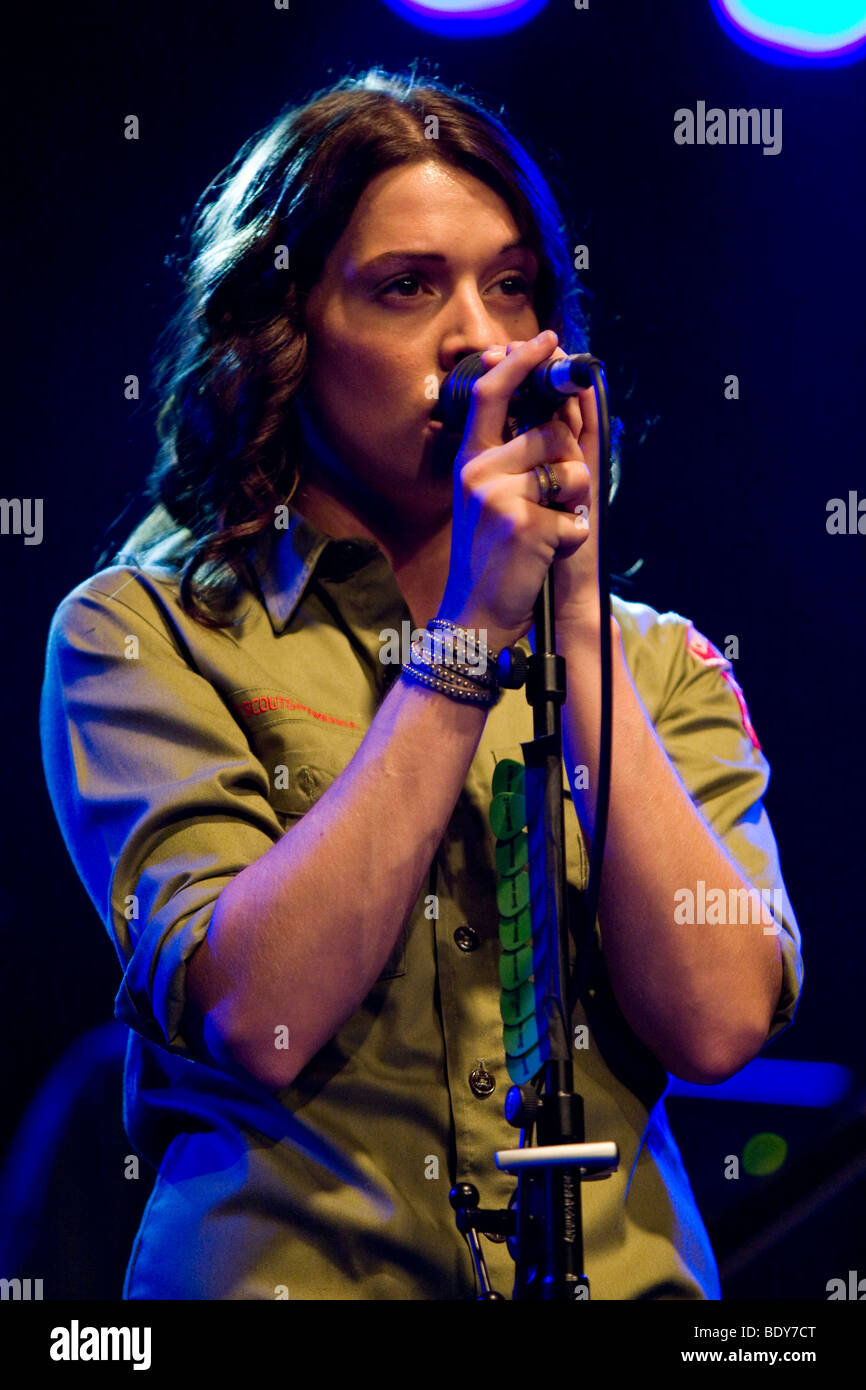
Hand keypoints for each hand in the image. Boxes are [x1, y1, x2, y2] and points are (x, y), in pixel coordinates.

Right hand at [437, 330, 592, 651]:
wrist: (477, 617)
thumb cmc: (492, 558)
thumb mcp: (492, 499)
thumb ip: (516, 455)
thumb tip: (558, 408)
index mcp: (470, 461)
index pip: (491, 393)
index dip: (520, 361)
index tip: (547, 339)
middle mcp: (478, 472)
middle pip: (552, 437)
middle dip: (569, 470)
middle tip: (548, 508)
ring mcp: (499, 497)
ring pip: (572, 474)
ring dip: (574, 506)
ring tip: (545, 533)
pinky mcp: (525, 524)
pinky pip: (576, 516)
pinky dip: (571, 539)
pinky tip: (545, 556)